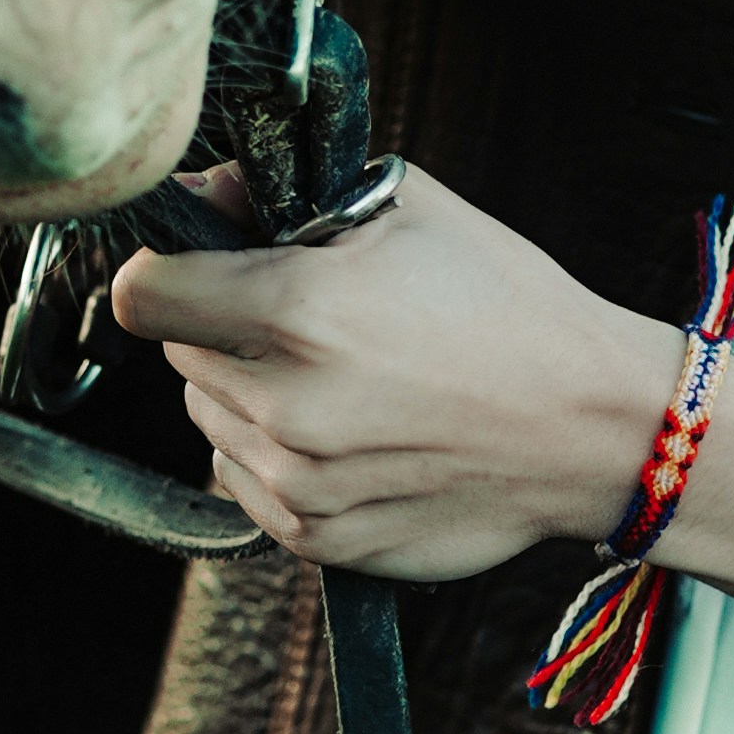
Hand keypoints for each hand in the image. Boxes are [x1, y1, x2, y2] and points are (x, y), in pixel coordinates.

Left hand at [109, 162, 672, 582]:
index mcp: (297, 310)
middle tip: (308, 319)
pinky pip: (244, 480)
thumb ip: (286, 197)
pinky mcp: (314, 537)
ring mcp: (296, 481)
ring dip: (248, 392)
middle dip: (222, 327)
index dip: (169, 268)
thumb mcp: (408, 212)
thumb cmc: (508, 307)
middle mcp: (283, 403)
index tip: (200, 267)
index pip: (142, 293)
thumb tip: (204, 196)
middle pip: (179, 354)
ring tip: (342, 378)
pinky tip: (351, 432)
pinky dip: (276, 454)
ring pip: (208, 418)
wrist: (590, 427)